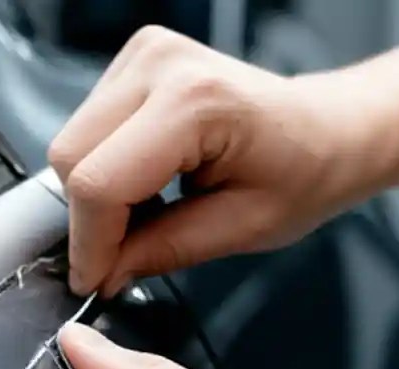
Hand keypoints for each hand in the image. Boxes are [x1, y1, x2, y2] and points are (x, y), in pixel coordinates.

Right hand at [48, 26, 377, 295]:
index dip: (90, 244)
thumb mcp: (242, 229)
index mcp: (195, 103)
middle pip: (71, 158)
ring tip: (148, 211)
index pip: (100, 182)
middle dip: (91, 219)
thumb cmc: (304, 170)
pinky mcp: (133, 63)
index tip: (93, 281)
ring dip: (96, 193)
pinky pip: (85, 130)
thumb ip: (162, 251)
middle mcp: (160, 66)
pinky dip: (103, 168)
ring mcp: (143, 56)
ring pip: (70, 146)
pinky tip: (146, 182)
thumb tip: (102, 274)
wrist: (328, 128)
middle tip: (126, 253)